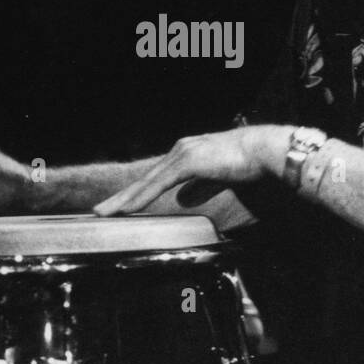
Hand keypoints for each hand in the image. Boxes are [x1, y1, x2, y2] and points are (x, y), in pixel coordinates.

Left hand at [93, 125, 289, 216]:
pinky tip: (127, 208)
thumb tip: (183, 199)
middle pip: (145, 178)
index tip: (121, 205)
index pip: (156, 177)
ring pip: (147, 182)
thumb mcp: (217, 178)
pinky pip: (159, 184)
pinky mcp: (188, 162)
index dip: (137, 192)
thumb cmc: (248, 163)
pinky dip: (141, 197)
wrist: (264, 151)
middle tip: (100, 211)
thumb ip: (200, 187)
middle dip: (122, 196)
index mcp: (186, 154)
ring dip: (124, 199)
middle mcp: (180, 150)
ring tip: (104, 213)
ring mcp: (182, 154)